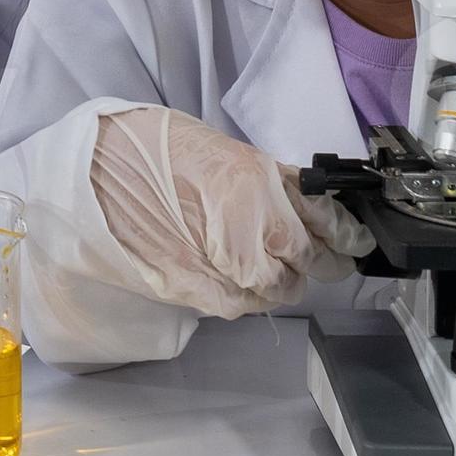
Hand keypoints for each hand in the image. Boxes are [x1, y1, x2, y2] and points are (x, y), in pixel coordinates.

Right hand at [88, 107, 370, 318]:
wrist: (99, 166)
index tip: (355, 245)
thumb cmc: (160, 149)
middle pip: (305, 264)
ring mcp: (220, 260)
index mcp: (259, 183)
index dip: (346, 239)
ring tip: (258, 263)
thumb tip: (315, 211)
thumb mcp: (230, 153)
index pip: (325, 224)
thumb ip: (274, 185)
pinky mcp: (193, 286)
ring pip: (274, 292)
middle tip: (310, 258)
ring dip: (275, 282)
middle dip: (312, 263)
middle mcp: (248, 224)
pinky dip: (242, 295)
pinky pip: (238, 305)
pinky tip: (231, 276)